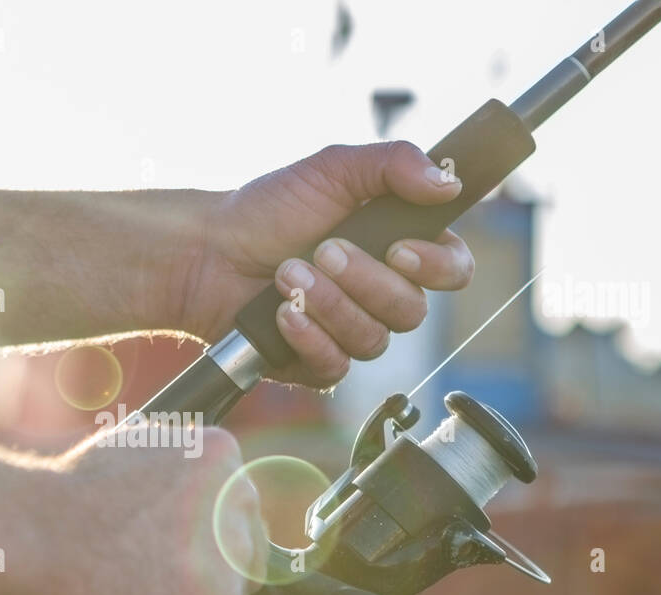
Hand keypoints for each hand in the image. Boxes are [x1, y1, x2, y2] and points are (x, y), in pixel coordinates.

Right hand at [6, 424, 265, 594]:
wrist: (31, 533)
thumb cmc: (67, 497)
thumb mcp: (137, 454)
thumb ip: (183, 475)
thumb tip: (209, 496)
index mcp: (221, 452)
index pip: (237, 507)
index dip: (200, 534)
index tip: (164, 545)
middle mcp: (239, 497)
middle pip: (246, 552)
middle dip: (206, 572)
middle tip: (148, 576)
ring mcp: (233, 553)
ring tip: (129, 589)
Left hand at [172, 142, 475, 387]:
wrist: (208, 251)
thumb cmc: (269, 209)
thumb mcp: (332, 169)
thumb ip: (394, 163)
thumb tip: (449, 180)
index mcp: (398, 248)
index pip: (452, 271)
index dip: (437, 267)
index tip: (399, 248)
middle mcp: (382, 295)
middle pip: (412, 311)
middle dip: (365, 281)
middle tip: (323, 249)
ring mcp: (351, 332)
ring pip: (373, 340)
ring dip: (328, 303)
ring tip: (286, 273)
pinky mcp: (318, 363)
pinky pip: (336, 366)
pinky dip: (308, 336)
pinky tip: (282, 313)